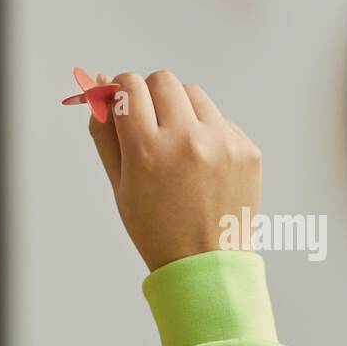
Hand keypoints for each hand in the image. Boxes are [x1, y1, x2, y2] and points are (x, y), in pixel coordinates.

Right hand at [89, 71, 260, 271]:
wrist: (206, 264)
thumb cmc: (156, 227)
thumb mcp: (120, 184)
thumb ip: (105, 133)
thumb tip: (99, 87)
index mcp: (148, 150)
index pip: (129, 86)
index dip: (120, 90)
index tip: (122, 103)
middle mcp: (187, 140)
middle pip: (163, 80)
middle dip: (150, 95)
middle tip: (149, 124)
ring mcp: (223, 143)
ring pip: (194, 94)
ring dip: (180, 110)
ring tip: (178, 147)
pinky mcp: (247, 150)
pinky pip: (220, 120)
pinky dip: (207, 133)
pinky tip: (203, 166)